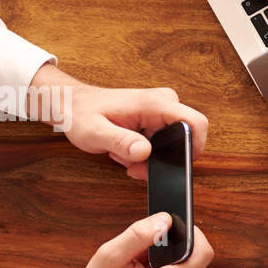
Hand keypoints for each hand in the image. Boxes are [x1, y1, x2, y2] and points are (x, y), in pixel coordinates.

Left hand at [29, 64, 207, 179]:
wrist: (71, 104)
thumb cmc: (80, 113)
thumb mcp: (95, 132)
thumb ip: (120, 142)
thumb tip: (144, 152)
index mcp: (154, 103)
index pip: (196, 123)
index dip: (194, 148)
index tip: (173, 165)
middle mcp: (163, 103)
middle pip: (185, 138)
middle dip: (163, 158)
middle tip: (134, 163)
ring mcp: (161, 110)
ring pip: (173, 143)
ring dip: (151, 156)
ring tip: (124, 153)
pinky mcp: (156, 118)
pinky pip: (163, 141)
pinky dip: (146, 152)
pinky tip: (126, 149)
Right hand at [36, 214, 214, 267]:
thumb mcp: (110, 256)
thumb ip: (139, 234)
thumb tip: (166, 219)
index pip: (203, 252)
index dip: (193, 232)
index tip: (174, 225)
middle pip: (196, 259)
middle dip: (174, 246)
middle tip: (145, 249)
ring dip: (170, 259)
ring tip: (141, 264)